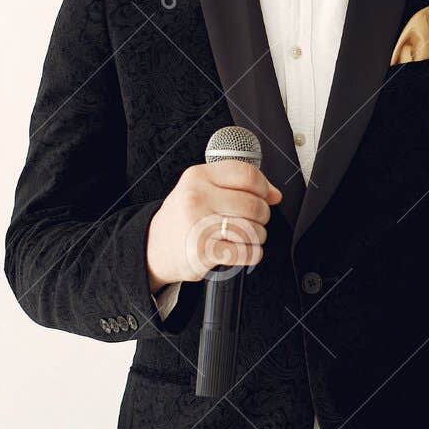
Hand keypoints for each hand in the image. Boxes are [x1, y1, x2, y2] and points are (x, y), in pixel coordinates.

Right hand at [145, 160, 281, 288]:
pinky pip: (246, 252)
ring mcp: (199, 225)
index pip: (247, 174)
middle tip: (254, 220)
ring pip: (252, 229)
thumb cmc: (184, 217)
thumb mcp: (202, 189)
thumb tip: (274, 194)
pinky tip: (242, 250)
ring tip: (246, 236)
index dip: (264, 187)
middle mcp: (197, 198)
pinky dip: (251, 253)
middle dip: (262, 215)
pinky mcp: (203, 252)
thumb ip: (237, 185)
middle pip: (254, 204)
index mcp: (198, 176)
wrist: (154, 247)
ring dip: (257, 236)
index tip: (266, 196)